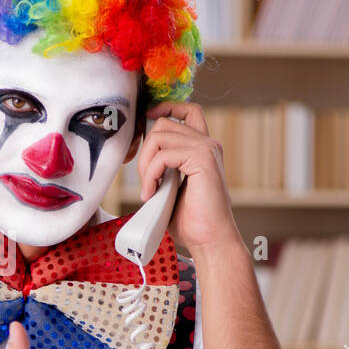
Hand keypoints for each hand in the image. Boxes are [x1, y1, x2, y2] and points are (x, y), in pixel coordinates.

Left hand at [137, 101, 242, 256]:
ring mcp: (206, 149)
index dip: (165, 108)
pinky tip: (152, 193)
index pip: (187, 110)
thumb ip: (162, 166)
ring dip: (145, 164)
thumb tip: (139, 151)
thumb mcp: (170, 186)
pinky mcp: (202, 160)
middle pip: (163, 123)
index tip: (146, 121)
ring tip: (150, 189)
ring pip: (159, 136)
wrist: (210, 240)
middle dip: (145, 149)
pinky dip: (150, 175)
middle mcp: (207, 144)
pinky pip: (162, 156)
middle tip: (146, 180)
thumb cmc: (191, 221)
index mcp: (202, 148)